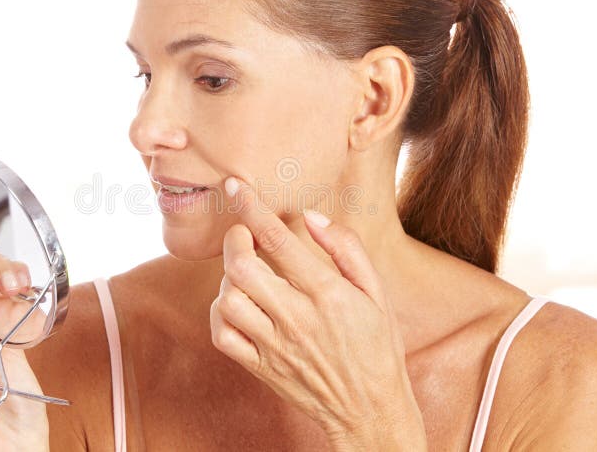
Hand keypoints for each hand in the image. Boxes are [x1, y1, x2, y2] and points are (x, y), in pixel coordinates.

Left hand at [209, 177, 426, 449]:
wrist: (370, 410)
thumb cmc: (377, 346)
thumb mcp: (376, 292)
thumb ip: (346, 249)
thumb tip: (310, 216)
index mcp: (329, 294)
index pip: (279, 241)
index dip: (252, 207)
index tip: (236, 186)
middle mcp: (298, 318)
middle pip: (242, 268)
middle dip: (234, 239)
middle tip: (242, 234)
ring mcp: (275, 346)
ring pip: (228, 300)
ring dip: (228, 277)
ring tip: (244, 272)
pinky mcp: (261, 367)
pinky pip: (222, 335)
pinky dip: (219, 313)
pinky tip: (236, 304)